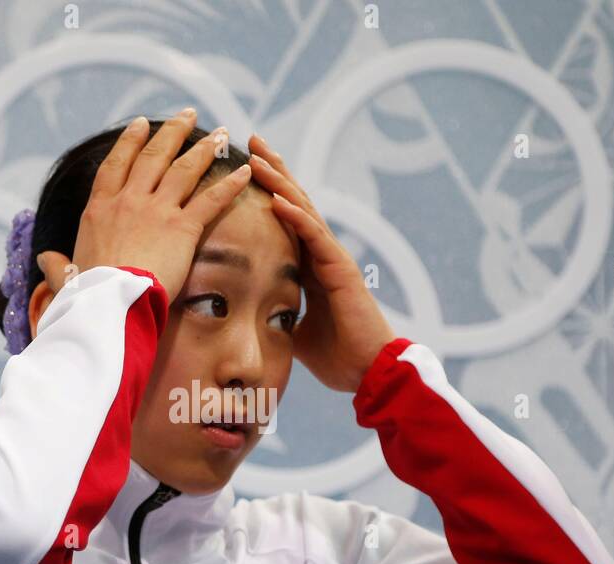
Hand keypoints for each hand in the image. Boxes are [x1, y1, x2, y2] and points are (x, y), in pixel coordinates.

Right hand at [36, 108, 251, 302]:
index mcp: (99, 209)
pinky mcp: (182, 228)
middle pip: (154, 157)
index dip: (131, 142)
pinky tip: (245, 172)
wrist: (109, 304)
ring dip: (205, 149)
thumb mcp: (65, 276)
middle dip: (173, 132)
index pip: (116, 165)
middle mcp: (128, 201)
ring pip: (185, 170)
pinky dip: (230, 184)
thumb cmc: (86, 295)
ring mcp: (156, 211)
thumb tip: (45, 258)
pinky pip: (211, 200)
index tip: (141, 123)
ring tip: (221, 133)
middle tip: (188, 115)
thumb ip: (56, 264)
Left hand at [247, 134, 394, 392]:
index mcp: (310, 265)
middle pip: (294, 202)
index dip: (268, 190)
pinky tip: (275, 198)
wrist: (368, 373)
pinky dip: (295, 216)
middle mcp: (322, 254)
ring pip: (303, 210)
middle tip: (250, 140)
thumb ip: (275, 314)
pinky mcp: (340, 269)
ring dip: (279, 181)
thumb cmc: (337, 356)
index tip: (245, 166)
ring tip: (257, 156)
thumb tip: (247, 316)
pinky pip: (314, 236)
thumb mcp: (293, 332)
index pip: (286, 219)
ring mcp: (332, 258)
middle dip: (273, 170)